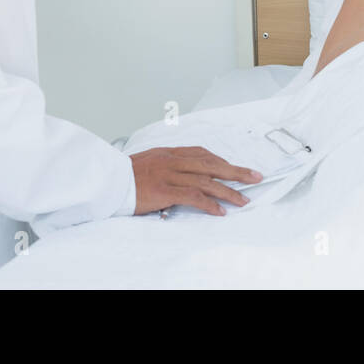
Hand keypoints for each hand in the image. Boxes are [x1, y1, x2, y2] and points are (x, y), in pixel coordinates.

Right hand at [130, 146, 261, 215]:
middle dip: (236, 172)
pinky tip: (220, 211)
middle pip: (212, 165)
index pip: (203, 154)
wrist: (107, 180)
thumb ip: (168, 164)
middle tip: (256, 177)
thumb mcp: (149, 160)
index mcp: (170, 152)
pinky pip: (193, 196)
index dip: (223, 161)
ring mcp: (171, 175)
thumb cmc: (125, 174)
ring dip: (228, 191)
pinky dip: (209, 204)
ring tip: (244, 200)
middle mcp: (174, 161)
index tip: (237, 168)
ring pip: (207, 181)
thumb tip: (183, 173)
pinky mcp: (165, 191)